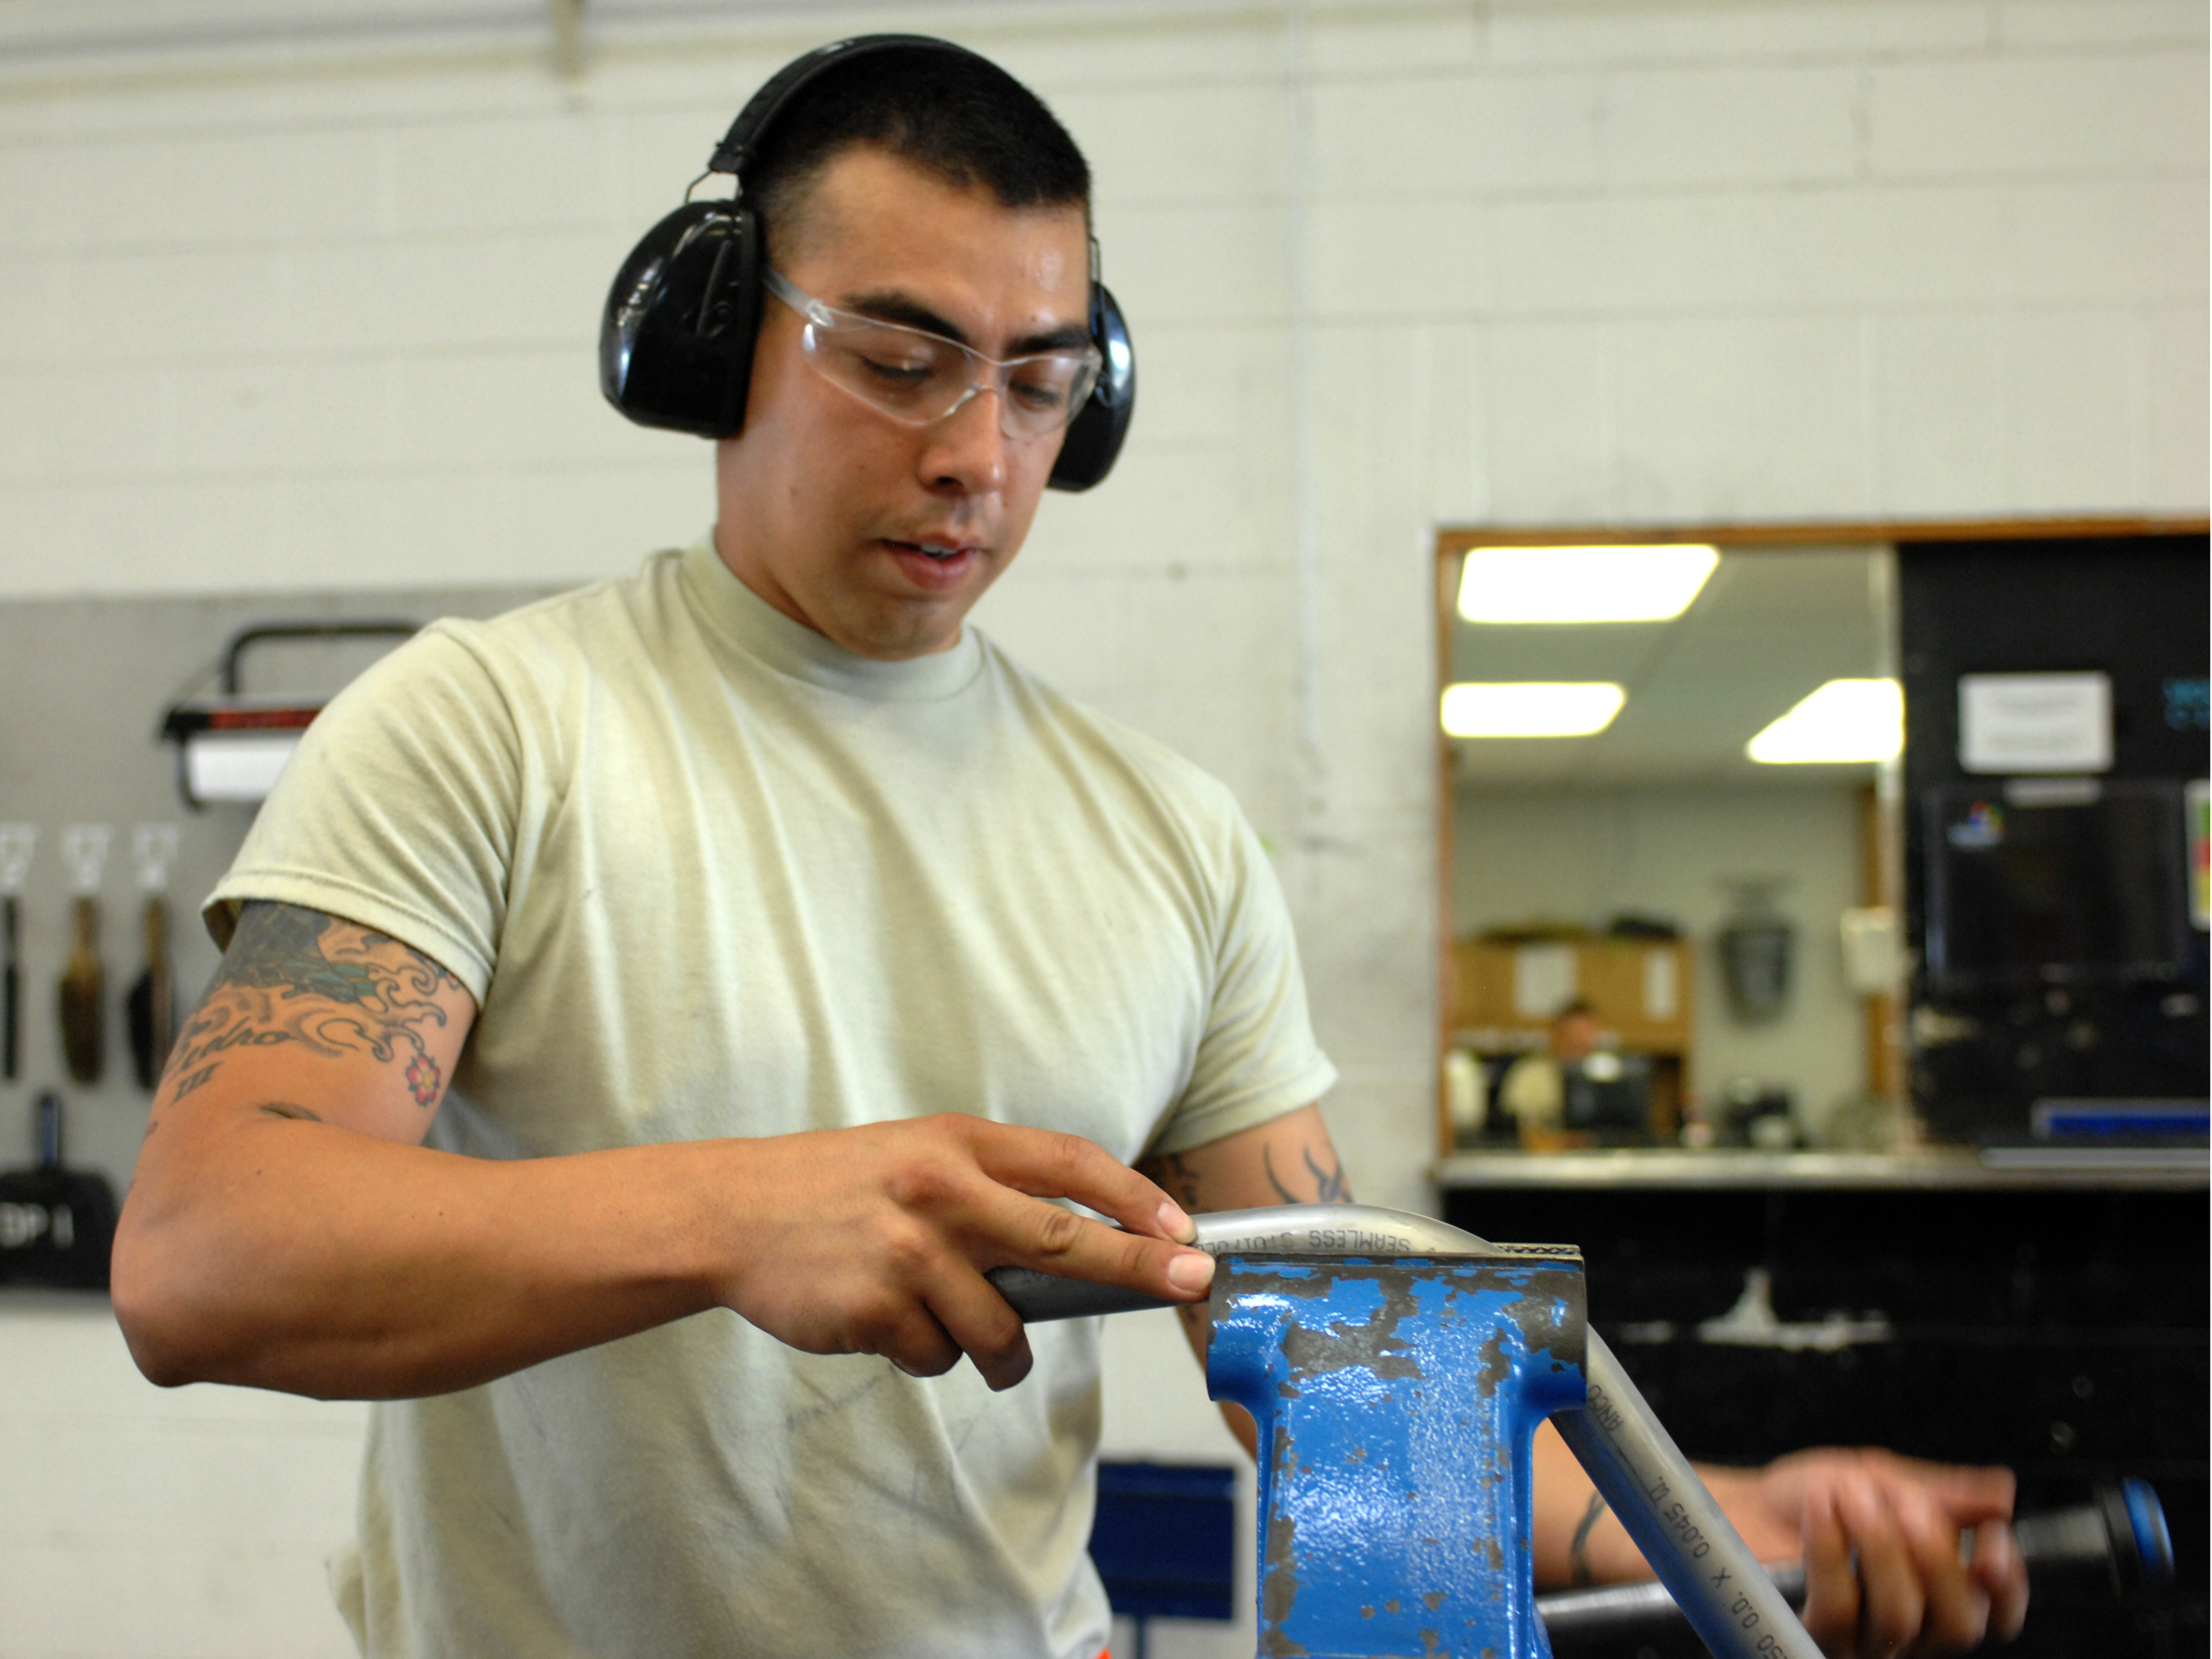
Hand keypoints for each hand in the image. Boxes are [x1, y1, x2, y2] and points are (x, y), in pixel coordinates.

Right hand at [712, 1114, 1213, 1391]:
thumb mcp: (919, 1156)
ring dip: (996, 1348)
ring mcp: (908, 1253)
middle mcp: (941, 1192)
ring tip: (953, 1325)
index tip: (1185, 1227)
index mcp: (958, 1144)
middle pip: (1064, 1241)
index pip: (1068, 1164)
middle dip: (1138, 1266)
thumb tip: (1085, 1242)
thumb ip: (992, 1188)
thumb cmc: (840, 1187)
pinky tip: (884, 1317)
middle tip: (1192, 1283)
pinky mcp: (875, 1309)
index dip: (1134, 1196)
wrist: (733, 1213)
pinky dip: (924, 1350)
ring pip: (1000, 1328)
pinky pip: (936, 1356)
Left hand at [1731, 1448, 2027, 1655]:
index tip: (1992, 1535)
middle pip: (1960, 1625)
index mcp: (1939, 1593)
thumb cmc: (1813, 1495)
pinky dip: (1832, 1550)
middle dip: (1941, 1559)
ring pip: (1899, 1617)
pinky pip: (1840, 1609)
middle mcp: (1911, 1629)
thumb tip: (2004, 1492)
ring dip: (1879, 1545)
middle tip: (1910, 1505)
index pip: (1998, 1615)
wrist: (1741, 1505)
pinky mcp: (1816, 1639)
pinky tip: (1820, 1508)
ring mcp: (1863, 1642)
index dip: (2008, 1585)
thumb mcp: (1879, 1478)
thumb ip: (1939, 1491)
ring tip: (1851, 1492)